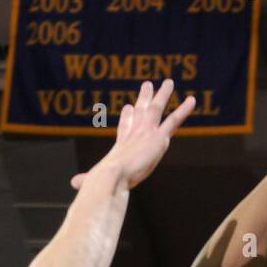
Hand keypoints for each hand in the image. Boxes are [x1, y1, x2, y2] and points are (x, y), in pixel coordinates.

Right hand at [71, 79, 196, 191]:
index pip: (125, 127)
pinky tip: (193, 100)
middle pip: (140, 112)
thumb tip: (73, 184)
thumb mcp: (94, 180)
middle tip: (148, 85)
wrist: (112, 177)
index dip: (127, 117)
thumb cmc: (102, 182)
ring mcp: (146, 133)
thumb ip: (86, 180)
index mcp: (121, 145)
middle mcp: (133, 134)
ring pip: (156, 109)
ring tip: (169, 82)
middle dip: (144, 98)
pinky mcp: (158, 137)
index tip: (128, 107)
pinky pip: (174, 120)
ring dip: (163, 95)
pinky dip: (183, 110)